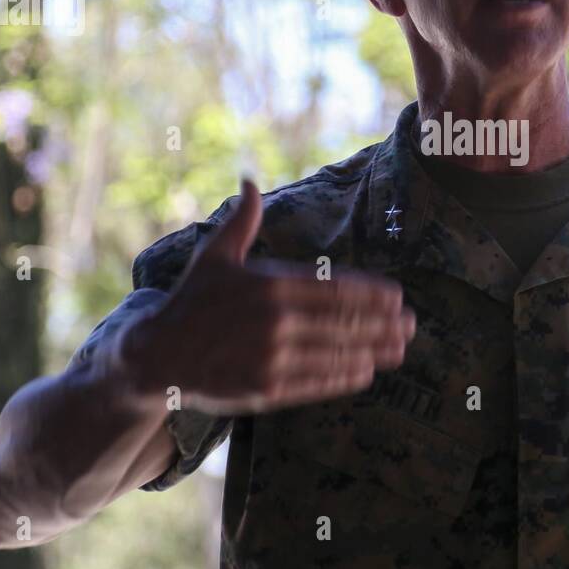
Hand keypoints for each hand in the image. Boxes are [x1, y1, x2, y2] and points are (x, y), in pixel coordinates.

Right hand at [117, 177, 415, 415]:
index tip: (397, 296)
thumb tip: (251, 180)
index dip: (371, 294)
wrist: (156, 355)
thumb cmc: (191, 302)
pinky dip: (344, 376)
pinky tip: (365, 371)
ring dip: (374, 351)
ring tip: (399, 348)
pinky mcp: (265, 389)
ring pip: (336, 354)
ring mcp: (271, 358)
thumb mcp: (214, 256)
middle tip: (412, 325)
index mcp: (269, 286)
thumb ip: (242, 222)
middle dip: (383, 324)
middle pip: (344, 322)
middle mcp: (275, 322)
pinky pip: (316, 382)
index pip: (334, 289)